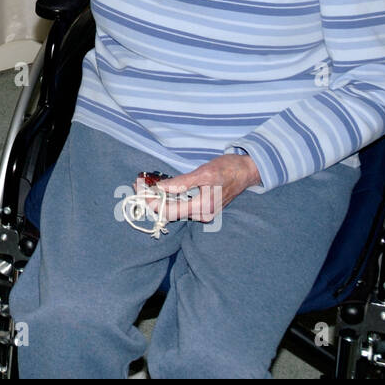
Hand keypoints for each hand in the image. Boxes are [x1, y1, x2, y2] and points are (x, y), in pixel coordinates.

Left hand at [134, 154, 261, 222]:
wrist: (246, 171)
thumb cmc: (228, 169)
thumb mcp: (204, 173)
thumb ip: (182, 183)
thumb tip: (160, 188)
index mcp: (203, 208)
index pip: (169, 211)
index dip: (151, 202)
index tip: (139, 189)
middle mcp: (202, 215)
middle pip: (169, 212)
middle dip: (152, 199)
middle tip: (137, 184)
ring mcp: (203, 213)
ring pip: (174, 210)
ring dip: (159, 198)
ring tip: (145, 185)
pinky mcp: (202, 208)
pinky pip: (181, 206)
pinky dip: (168, 198)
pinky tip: (160, 189)